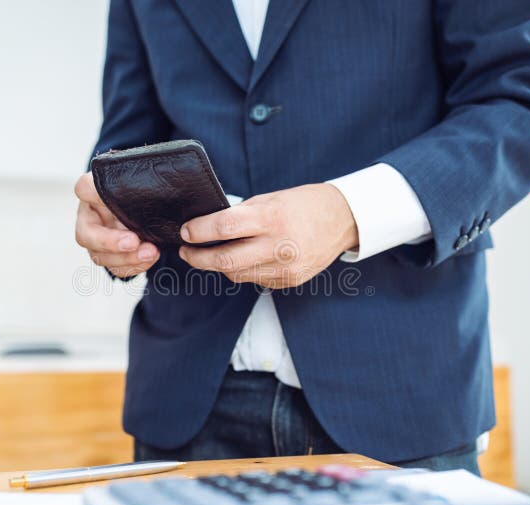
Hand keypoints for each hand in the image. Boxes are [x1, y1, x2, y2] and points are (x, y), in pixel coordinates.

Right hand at [74, 172, 159, 277]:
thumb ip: (126, 179)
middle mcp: (91, 217)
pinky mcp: (113, 257)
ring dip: (127, 258)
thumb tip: (129, 175)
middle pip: (87, 235)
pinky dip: (135, 266)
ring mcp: (99, 240)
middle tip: (134, 242)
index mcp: (93, 194)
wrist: (152, 207)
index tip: (110, 200)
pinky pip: (118, 269)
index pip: (84, 188)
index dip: (94, 194)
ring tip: (151, 252)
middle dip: (110, 243)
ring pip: (101, 257)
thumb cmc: (139, 191)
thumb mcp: (135, 181)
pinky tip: (150, 259)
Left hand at [178, 184, 358, 287]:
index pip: (225, 227)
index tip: (186, 231)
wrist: (343, 220)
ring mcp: (286, 268)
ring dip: (218, 265)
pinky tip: (242, 259)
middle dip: (198, 257)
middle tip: (186, 251)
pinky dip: (243, 270)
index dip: (199, 231)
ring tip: (209, 254)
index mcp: (273, 218)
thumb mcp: (270, 199)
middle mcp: (280, 246)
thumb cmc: (303, 204)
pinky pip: (255, 279)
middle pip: (225, 260)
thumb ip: (241, 214)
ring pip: (237, 274)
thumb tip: (207, 226)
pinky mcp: (290, 281)